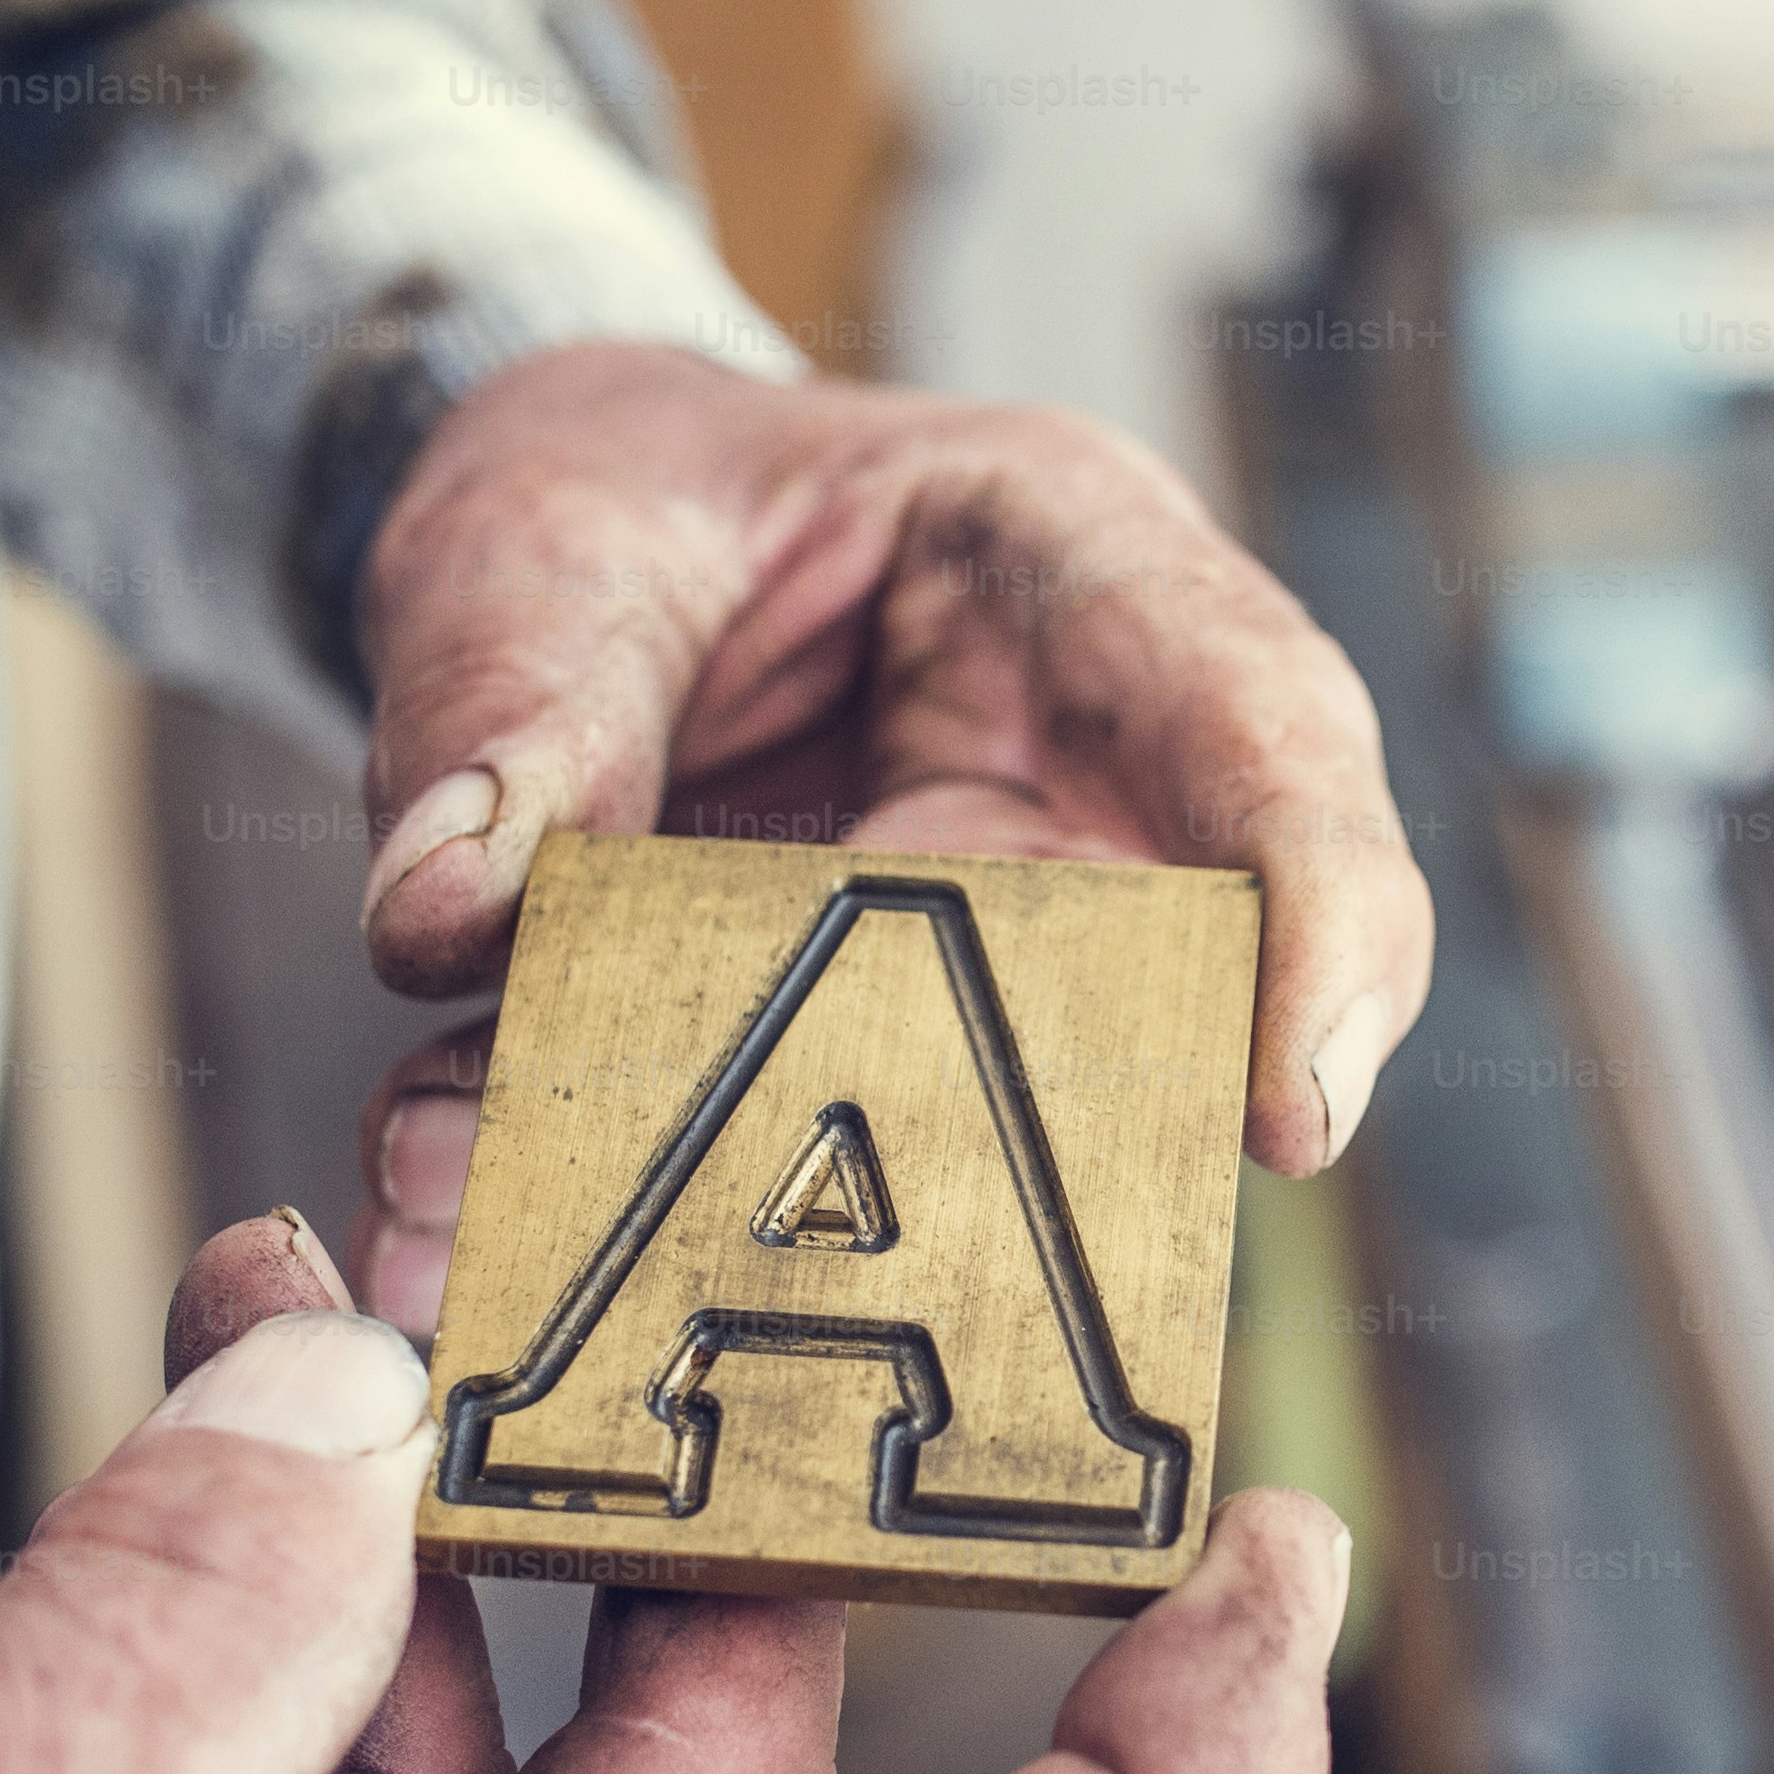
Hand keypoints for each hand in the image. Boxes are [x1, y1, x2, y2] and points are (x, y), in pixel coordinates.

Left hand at [341, 342, 1433, 1331]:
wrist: (544, 567)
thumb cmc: (614, 500)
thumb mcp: (537, 535)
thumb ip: (506, 700)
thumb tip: (452, 906)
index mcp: (1065, 561)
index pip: (1261, 724)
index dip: (1320, 916)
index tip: (1292, 1118)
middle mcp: (1064, 778)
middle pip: (1153, 985)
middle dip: (1016, 1142)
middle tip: (897, 1274)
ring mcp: (970, 941)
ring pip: (947, 1120)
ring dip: (753, 1205)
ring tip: (518, 1237)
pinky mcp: (848, 1063)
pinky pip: (769, 1176)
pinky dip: (611, 1214)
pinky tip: (457, 1227)